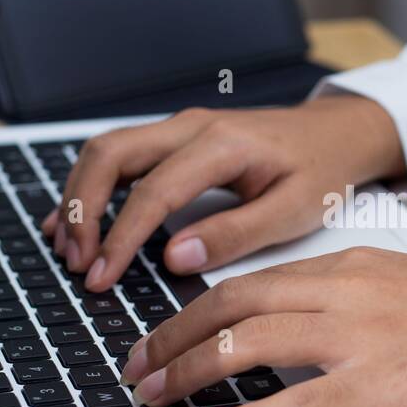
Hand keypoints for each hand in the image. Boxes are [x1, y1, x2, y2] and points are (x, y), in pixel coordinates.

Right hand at [40, 94, 405, 290]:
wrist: (337, 134)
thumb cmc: (322, 171)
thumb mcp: (292, 211)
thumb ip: (234, 234)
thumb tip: (175, 258)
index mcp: (223, 145)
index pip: (152, 192)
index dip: (119, 238)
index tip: (100, 277)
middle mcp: (192, 128)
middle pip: (110, 154)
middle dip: (81, 210)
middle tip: (77, 263)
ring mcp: (180, 129)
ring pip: (107, 151)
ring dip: (79, 197)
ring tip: (68, 249)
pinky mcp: (176, 139)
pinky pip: (120, 156)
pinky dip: (91, 187)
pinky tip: (75, 222)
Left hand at [118, 247, 406, 406]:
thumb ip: (351, 302)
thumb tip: (295, 330)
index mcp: (353, 264)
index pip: (252, 281)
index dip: (194, 309)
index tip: (164, 334)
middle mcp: (347, 290)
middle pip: (233, 305)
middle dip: (171, 336)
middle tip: (137, 367)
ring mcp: (362, 335)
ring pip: (249, 343)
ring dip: (189, 371)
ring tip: (154, 398)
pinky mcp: (383, 383)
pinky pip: (293, 403)